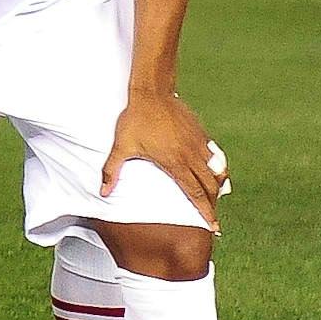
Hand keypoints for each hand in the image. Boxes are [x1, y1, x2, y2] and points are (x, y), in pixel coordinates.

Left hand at [103, 86, 226, 230]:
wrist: (151, 92)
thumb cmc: (134, 120)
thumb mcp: (121, 147)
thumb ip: (112, 171)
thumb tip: (103, 192)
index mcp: (175, 163)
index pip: (195, 194)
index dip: (205, 212)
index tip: (213, 227)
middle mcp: (192, 156)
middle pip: (210, 187)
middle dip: (213, 205)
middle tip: (214, 220)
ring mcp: (199, 144)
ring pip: (217, 172)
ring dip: (218, 187)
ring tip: (216, 198)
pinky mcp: (202, 134)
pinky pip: (215, 157)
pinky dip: (218, 169)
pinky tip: (215, 174)